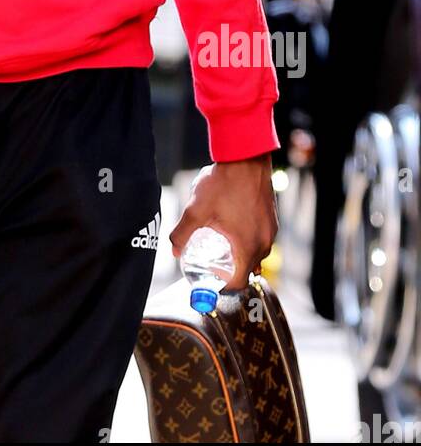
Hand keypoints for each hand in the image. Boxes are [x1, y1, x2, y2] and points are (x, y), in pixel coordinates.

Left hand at [170, 153, 277, 290]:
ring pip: (257, 253)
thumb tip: (174, 249)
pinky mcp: (272, 218)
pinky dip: (250, 240)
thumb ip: (182, 233)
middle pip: (249, 269)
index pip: (239, 283)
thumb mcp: (196, 210)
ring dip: (242, 255)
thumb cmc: (223, 184)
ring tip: (224, 247)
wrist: (246, 158)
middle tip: (215, 266)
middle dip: (233, 272)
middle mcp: (264, 242)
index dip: (224, 287)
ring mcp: (270, 230)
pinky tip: (234, 228)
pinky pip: (262, 238)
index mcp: (248, 247)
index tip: (212, 281)